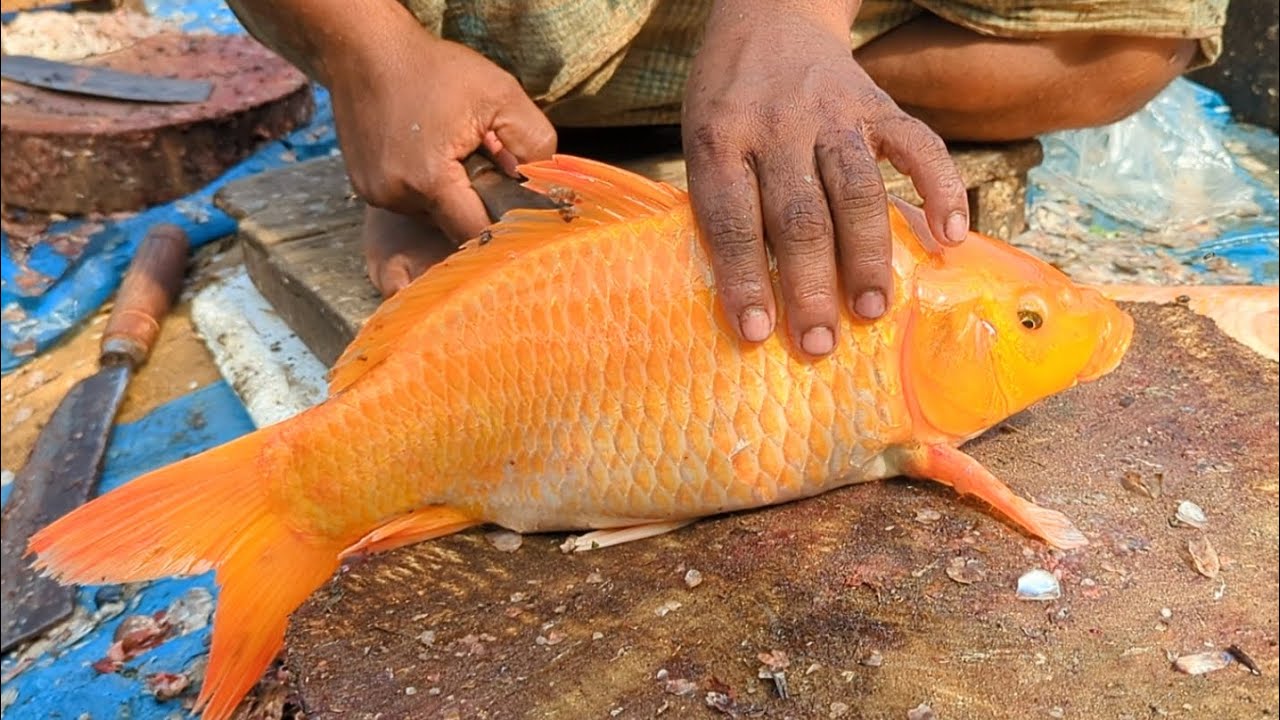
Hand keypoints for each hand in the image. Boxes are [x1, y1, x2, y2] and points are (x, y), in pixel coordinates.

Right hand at [327, 19, 556, 242]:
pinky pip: (409, 202)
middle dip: (476, 201)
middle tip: (481, 160)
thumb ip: (533, 143)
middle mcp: (397, 196)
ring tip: (451, 153)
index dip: (502, 225)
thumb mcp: (500, 95)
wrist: (365, 49)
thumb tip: (542, 183)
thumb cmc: (433, 68)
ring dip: (449, 194)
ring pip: (432, 215)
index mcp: (430, 180)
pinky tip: (427, 153)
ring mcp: (375, 194)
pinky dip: (425, 187)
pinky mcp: (364, 187)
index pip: (477, 232)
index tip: (516, 207)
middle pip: (454, 225)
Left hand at [682, 1, 968, 355]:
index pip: (732, 219)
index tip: (758, 332)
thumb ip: (725, 203)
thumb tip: (754, 295)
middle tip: (820, 343)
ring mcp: (832, 113)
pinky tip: (951, 236)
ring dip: (867, 256)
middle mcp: (777, 126)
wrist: (769, 17)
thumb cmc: (728, 102)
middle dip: (810, 287)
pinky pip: (917, 145)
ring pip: (855, 190)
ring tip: (873, 310)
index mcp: (720, 140)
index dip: (745, 279)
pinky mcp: (877, 103)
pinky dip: (940, 189)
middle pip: (798, 216)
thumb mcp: (702, 142)